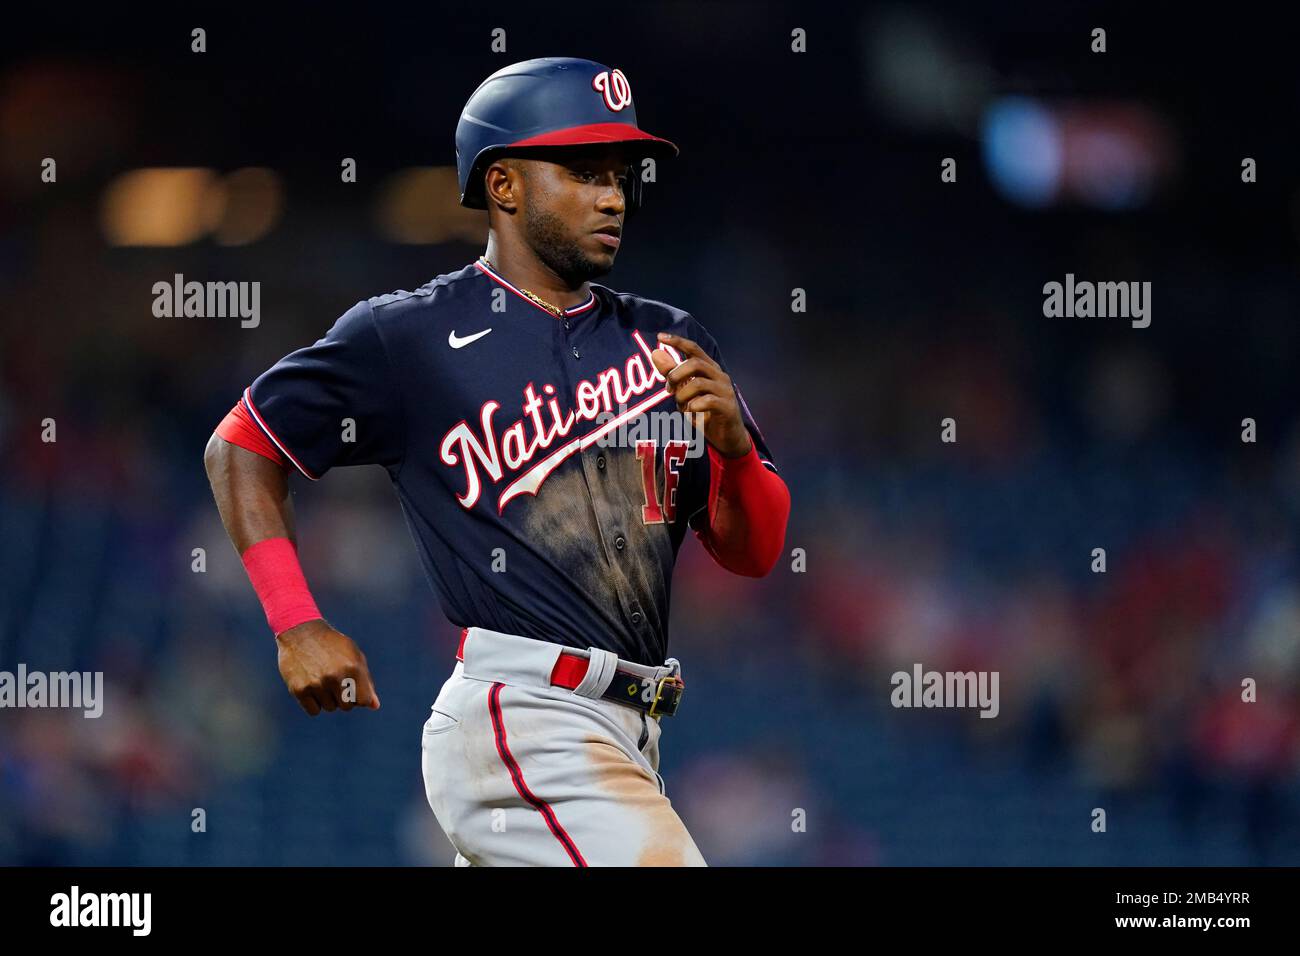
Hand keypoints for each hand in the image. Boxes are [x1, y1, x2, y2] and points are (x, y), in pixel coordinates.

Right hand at [275, 619, 380, 714]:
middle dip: (343, 698)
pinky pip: (314, 711)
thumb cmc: (332, 645)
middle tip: (335, 681)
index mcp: (353, 667)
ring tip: (321, 679)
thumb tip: (375, 706)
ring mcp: (317, 684)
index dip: (359, 697)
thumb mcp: (354, 655)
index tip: (353, 689)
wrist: (300, 632)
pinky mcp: (299, 690)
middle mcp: (336, 677)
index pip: (363, 701)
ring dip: (327, 699)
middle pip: (346, 707)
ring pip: (329, 708)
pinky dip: (313, 703)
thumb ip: (366, 681)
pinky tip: (311, 686)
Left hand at [651, 332, 752, 457]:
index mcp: (709, 368)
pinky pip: (707, 401)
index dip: (677, 341)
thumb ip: (672, 373)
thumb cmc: (704, 412)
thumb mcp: (684, 392)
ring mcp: (725, 390)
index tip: (660, 337)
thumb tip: (655, 352)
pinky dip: (693, 408)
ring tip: (682, 407)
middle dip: (676, 375)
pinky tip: (691, 415)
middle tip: (668, 390)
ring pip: (698, 383)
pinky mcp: (727, 406)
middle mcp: (719, 376)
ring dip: (683, 396)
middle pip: (695, 363)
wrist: (727, 436)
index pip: (693, 349)